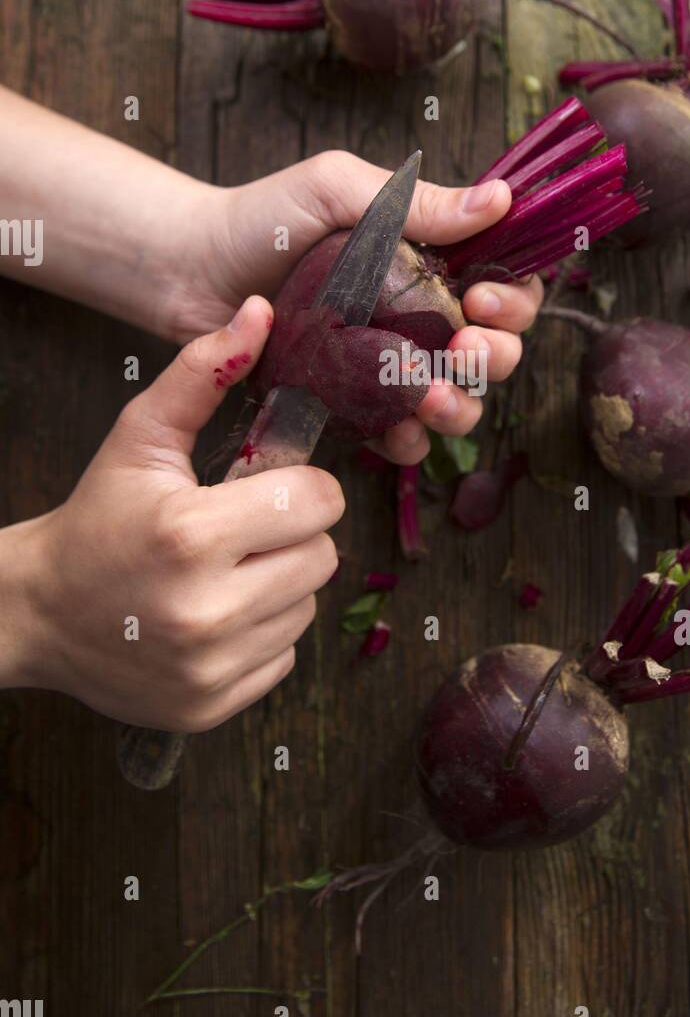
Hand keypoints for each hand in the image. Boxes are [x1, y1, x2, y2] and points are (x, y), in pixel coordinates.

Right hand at [1, 298, 342, 729]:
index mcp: (191, 534)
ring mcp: (208, 667)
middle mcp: (205, 609)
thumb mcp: (140, 437)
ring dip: (281, 583)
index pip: (316, 502)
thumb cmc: (97, 516)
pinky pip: (283, 656)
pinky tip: (217, 614)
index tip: (265, 486)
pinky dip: (262, 632)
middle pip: (324, 557)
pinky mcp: (210, 706)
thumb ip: (202, 372)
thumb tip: (262, 310)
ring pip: (308, 607)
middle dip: (293, 534)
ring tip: (227, 571)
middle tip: (246, 530)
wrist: (38, 612)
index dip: (298, 486)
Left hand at [173, 150, 543, 462]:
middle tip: (465, 350)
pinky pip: (399, 435)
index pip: (505, 284)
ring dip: (460, 405)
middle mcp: (420, 316)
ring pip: (458, 399)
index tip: (482, 300)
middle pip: (495, 349)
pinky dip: (410, 441)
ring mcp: (388, 365)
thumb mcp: (338, 190)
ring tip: (430, 397)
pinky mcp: (352, 405)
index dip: (514, 300)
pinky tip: (399, 433)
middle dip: (495, 357)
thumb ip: (415, 202)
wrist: (187, 270)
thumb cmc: (262, 219)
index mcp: (430, 260)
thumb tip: (499, 199)